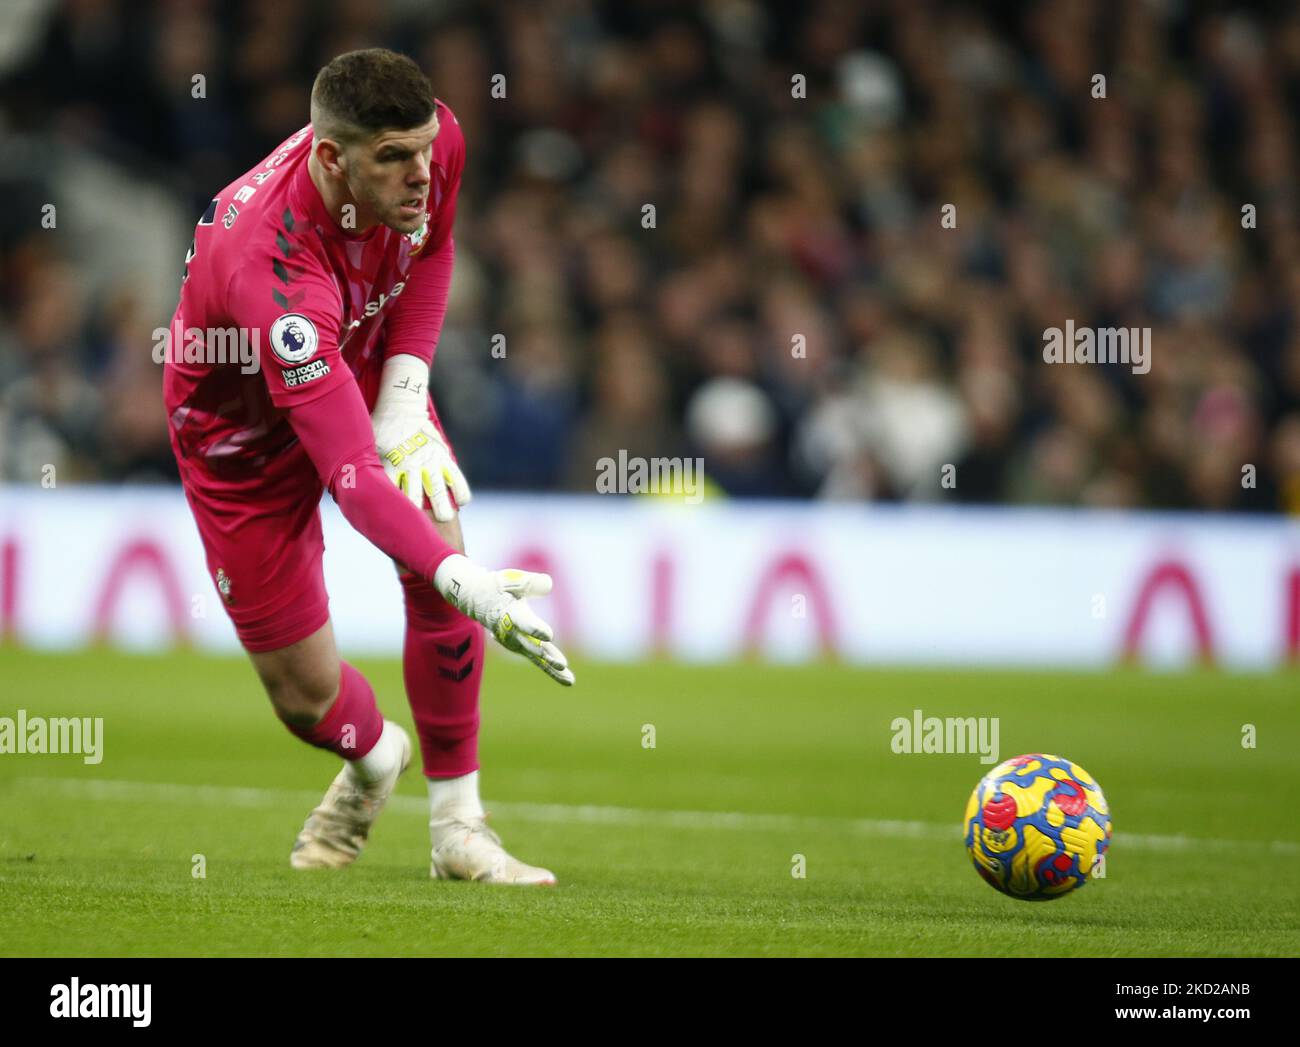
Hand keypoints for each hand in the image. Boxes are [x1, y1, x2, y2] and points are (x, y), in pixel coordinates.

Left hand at [371, 354, 470, 521]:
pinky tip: (460, 502)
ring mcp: (429, 460)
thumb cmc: (380, 430)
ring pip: (438, 487)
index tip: (394, 525)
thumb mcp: (365, 445)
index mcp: (390, 463)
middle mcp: (411, 463)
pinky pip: (456, 475)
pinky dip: (460, 489)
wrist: (401, 407)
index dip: (392, 509)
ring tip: (445, 518)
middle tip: (423, 529)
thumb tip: (341, 485)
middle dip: (418, 511)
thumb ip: (359, 465)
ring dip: (442, 505)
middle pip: (415, 493)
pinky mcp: (443, 455)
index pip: (390, 491)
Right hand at [433, 554, 574, 685]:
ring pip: (537, 657)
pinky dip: (551, 670)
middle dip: (546, 655)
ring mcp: (516, 643)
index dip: (535, 629)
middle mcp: (512, 632)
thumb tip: (548, 585)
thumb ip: (531, 582)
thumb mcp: (513, 579)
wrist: (476, 600)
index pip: (524, 623)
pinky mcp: (521, 648)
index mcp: (510, 614)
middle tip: (561, 664)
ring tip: (570, 680)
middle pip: (531, 645)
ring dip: (552, 669)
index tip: (549, 636)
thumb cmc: (499, 587)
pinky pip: (538, 660)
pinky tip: (567, 679)